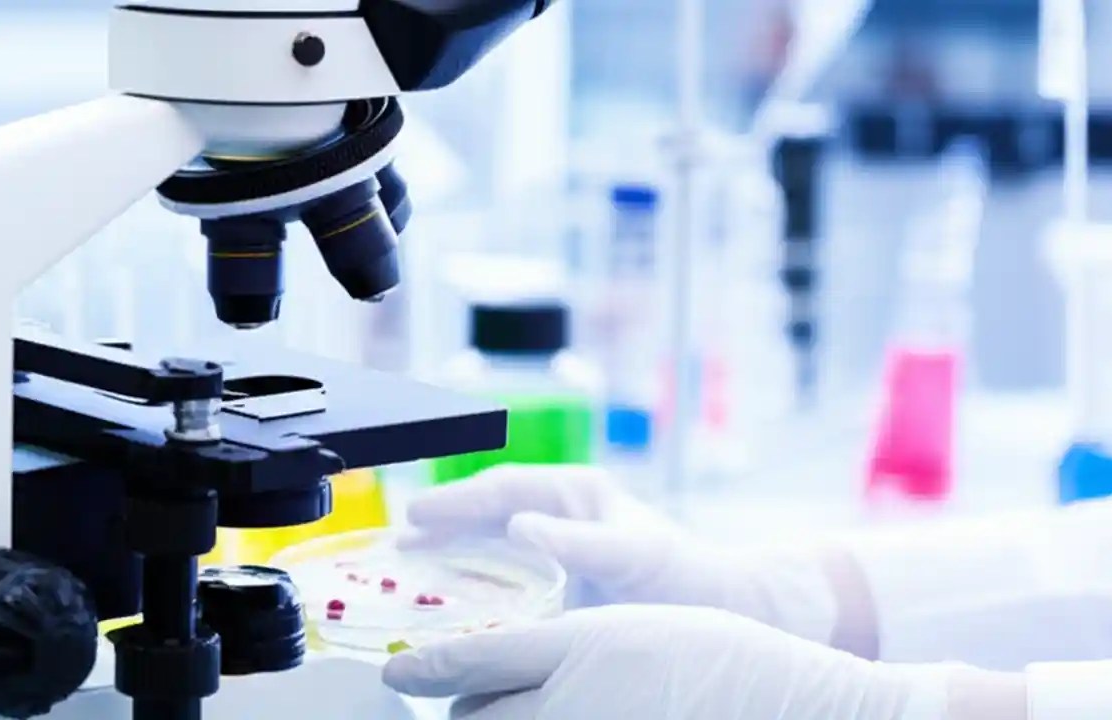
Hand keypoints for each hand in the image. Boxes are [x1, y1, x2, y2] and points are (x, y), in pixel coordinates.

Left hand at [383, 605, 950, 719]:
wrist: (791, 705)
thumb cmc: (718, 660)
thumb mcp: (628, 630)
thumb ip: (555, 653)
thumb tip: (489, 674)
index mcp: (575, 649)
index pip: (466, 662)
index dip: (421, 669)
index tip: (395, 675)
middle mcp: (568, 706)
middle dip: (459, 713)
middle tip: (462, 706)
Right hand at [404, 465, 837, 641]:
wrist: (717, 608)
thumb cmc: (683, 575)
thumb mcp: (634, 553)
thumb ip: (580, 542)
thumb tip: (518, 526)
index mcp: (576, 493)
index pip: (504, 489)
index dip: (459, 500)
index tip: (419, 515)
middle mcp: (560, 513)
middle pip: (486, 511)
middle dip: (442, 524)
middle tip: (394, 544)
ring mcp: (556, 546)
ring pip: (489, 542)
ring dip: (450, 553)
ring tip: (404, 569)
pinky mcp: (557, 579)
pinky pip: (504, 574)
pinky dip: (473, 583)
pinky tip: (448, 602)